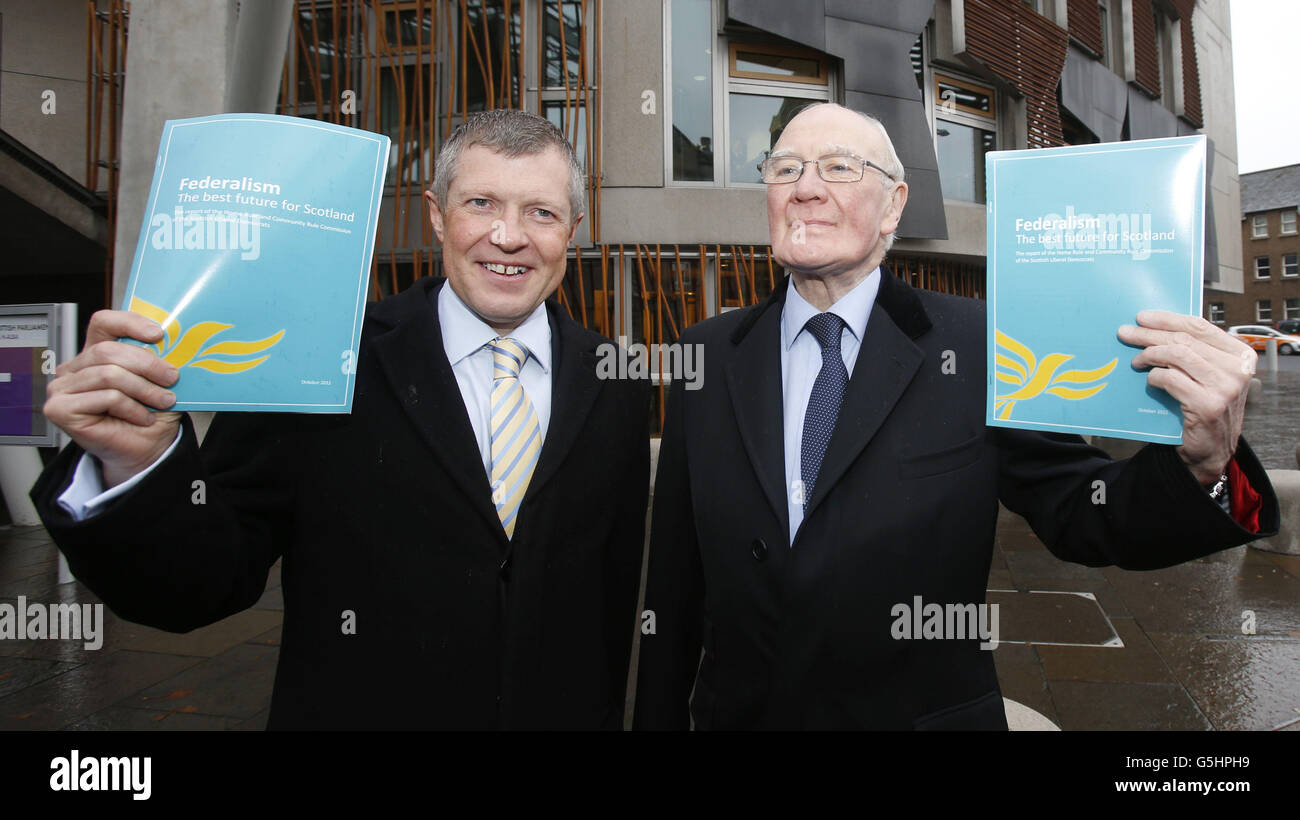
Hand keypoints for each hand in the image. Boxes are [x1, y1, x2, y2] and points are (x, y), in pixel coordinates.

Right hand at [44, 310, 181, 487]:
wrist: (145, 450)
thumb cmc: (149, 415)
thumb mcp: (159, 382)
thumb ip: (159, 360)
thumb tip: (175, 344)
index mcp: (95, 354)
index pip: (104, 323)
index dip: (129, 323)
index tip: (158, 334)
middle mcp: (74, 368)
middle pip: (108, 351)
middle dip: (147, 364)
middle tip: (172, 378)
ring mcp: (62, 388)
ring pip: (109, 375)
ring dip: (144, 389)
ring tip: (163, 401)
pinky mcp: (60, 409)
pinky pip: (106, 397)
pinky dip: (132, 407)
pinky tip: (142, 417)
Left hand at [1117, 311, 1255, 485]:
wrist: (1210, 450)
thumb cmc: (1203, 407)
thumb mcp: (1207, 375)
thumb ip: (1195, 352)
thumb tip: (1155, 327)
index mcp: (1240, 355)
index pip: (1200, 326)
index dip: (1168, 319)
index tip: (1143, 317)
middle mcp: (1238, 369)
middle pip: (1184, 339)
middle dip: (1150, 334)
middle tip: (1125, 333)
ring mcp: (1225, 387)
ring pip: (1177, 355)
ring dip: (1149, 354)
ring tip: (1135, 360)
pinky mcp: (1208, 404)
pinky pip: (1171, 378)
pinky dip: (1155, 376)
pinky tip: (1148, 379)